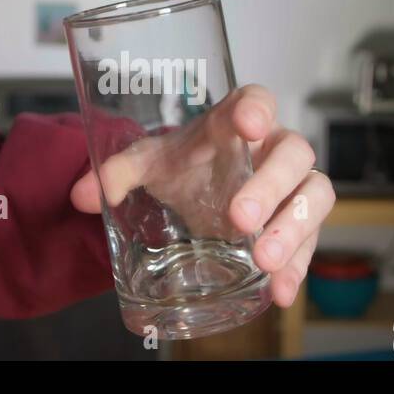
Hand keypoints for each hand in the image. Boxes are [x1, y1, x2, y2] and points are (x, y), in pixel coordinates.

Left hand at [71, 84, 335, 307]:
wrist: (204, 189)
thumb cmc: (185, 165)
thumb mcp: (150, 164)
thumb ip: (116, 172)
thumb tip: (79, 195)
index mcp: (235, 122)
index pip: (256, 99)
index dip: (257, 107)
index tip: (249, 123)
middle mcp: (274, 148)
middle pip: (293, 153)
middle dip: (270, 185)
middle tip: (239, 218)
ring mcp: (292, 185)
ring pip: (314, 195)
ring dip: (293, 228)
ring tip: (263, 261)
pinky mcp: (299, 223)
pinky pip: (312, 240)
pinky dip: (298, 267)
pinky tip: (279, 293)